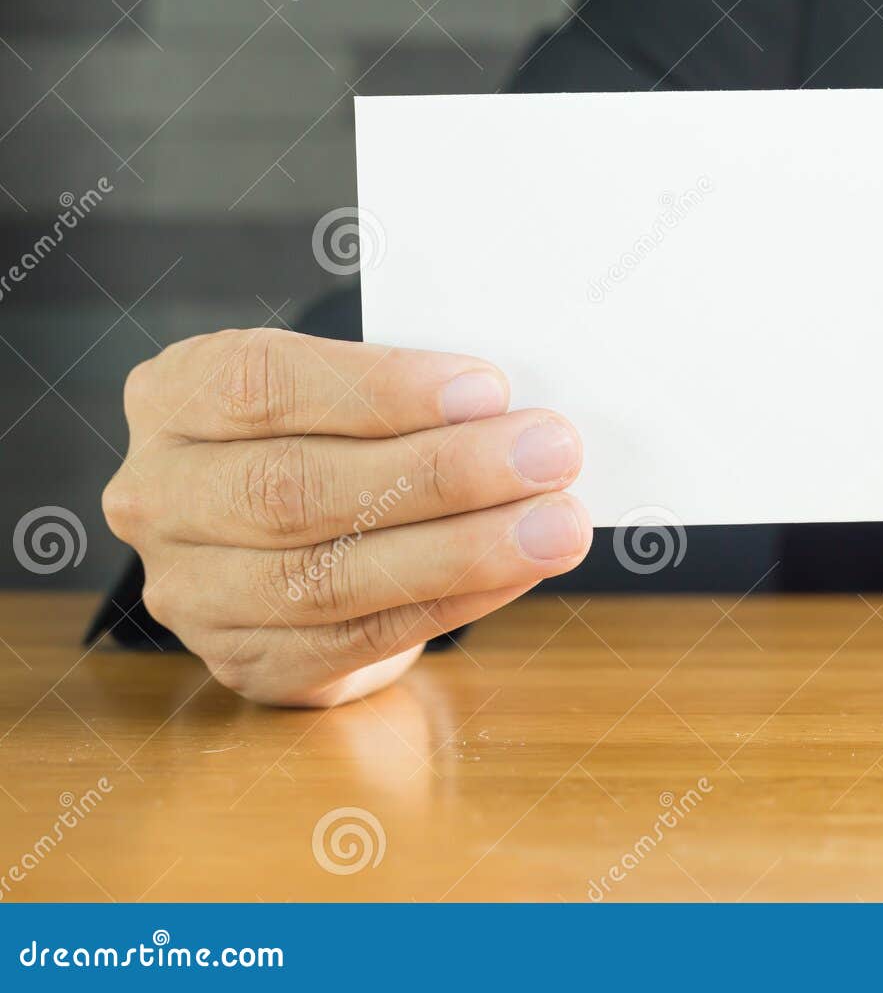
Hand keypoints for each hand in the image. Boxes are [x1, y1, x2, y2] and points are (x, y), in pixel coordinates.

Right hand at [101, 328, 591, 706]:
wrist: (292, 534)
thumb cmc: (335, 435)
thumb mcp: (346, 388)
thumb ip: (409, 395)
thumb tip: (520, 416)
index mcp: (177, 395)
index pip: (267, 383)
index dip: (381, 389)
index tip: (489, 388)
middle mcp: (161, 495)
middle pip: (297, 489)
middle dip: (442, 473)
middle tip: (552, 454)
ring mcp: (193, 590)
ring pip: (328, 577)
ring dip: (463, 550)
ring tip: (558, 524)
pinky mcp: (248, 662)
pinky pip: (357, 639)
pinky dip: (453, 601)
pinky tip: (520, 570)